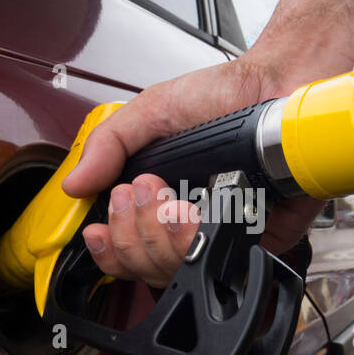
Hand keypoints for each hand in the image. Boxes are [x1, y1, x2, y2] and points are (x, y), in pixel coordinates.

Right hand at [63, 52, 326, 284]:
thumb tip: (74, 184)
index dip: (108, 247)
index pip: (123, 250)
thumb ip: (110, 145)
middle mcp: (188, 223)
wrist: (279, 86)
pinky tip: (193, 213)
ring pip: (175, 269)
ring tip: (168, 197)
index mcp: (160, 200)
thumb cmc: (227, 95)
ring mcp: (221, 234)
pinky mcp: (256, 240)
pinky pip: (218, 261)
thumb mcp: (154, 111)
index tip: (103, 220)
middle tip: (142, 190)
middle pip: (143, 265)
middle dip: (132, 231)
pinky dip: (197, 241)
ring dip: (160, 234)